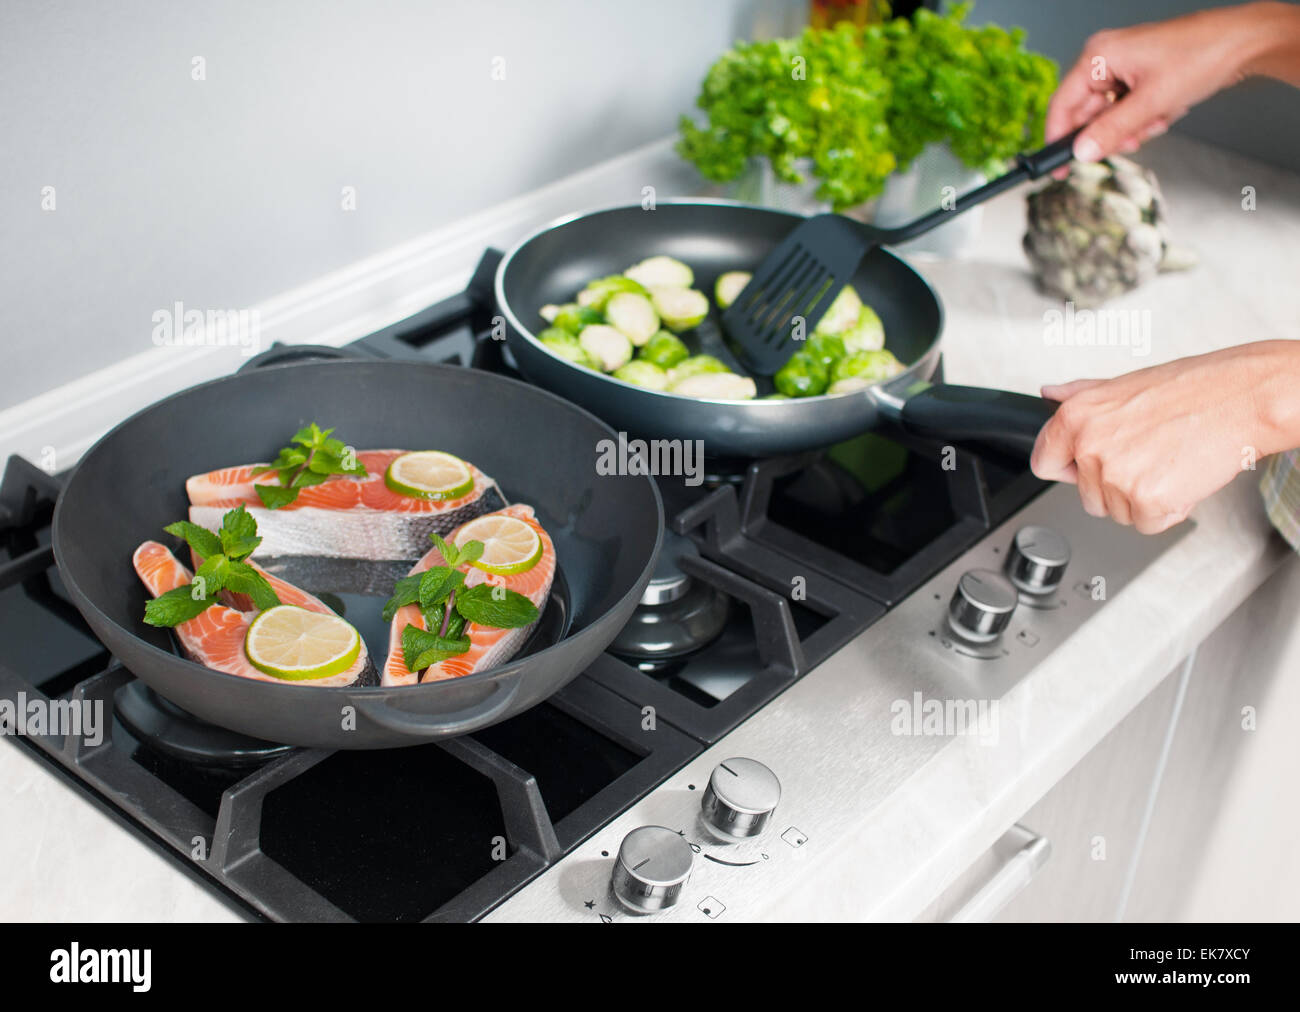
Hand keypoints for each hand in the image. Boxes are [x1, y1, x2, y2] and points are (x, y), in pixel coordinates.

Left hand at [1031, 342, 1299, 533]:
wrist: (1242, 399)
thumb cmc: (1192, 390)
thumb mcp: (1124, 384)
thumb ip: (1081, 395)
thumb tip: (1049, 394)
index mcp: (1075, 417)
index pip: (1044, 463)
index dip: (1070, 469)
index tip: (1089, 466)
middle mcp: (1088, 446)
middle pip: (1086, 496)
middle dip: (1115, 485)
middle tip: (1150, 455)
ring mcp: (1115, 476)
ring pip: (1117, 512)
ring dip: (1143, 497)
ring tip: (1169, 461)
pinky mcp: (1146, 500)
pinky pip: (1147, 523)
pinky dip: (1167, 510)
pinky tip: (1181, 478)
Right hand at [1046, 2, 1299, 167]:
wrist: (1244, 43)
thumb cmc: (1202, 55)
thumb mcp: (1152, 102)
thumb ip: (1111, 131)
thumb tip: (1080, 153)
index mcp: (1099, 55)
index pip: (1062, 104)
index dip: (1058, 139)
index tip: (1059, 167)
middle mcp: (1106, 58)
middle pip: (1087, 114)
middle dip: (1111, 133)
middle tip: (1133, 139)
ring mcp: (1122, 67)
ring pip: (1108, 116)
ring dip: (1131, 128)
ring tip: (1158, 119)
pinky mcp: (1138, 76)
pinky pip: (1126, 110)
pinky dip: (1143, 119)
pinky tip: (1164, 112)